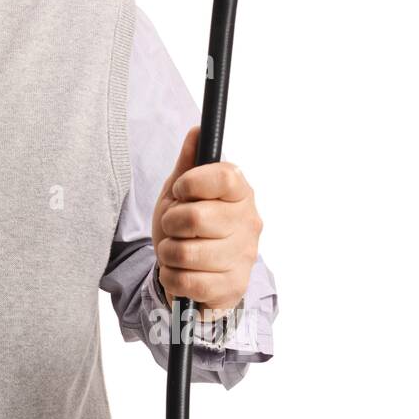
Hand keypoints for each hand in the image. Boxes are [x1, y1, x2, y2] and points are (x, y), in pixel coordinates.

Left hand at [151, 125, 261, 320]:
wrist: (192, 272)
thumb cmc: (186, 228)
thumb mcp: (181, 194)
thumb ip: (188, 164)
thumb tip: (197, 131)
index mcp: (240, 194)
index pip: (225, 176)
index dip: (193, 182)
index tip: (180, 190)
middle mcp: (249, 223)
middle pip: (196, 217)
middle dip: (171, 223)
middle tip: (174, 227)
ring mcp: (244, 257)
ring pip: (186, 253)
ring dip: (168, 252)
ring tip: (174, 251)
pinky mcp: (233, 287)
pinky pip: (186, 282)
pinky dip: (172, 277)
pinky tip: (180, 273)